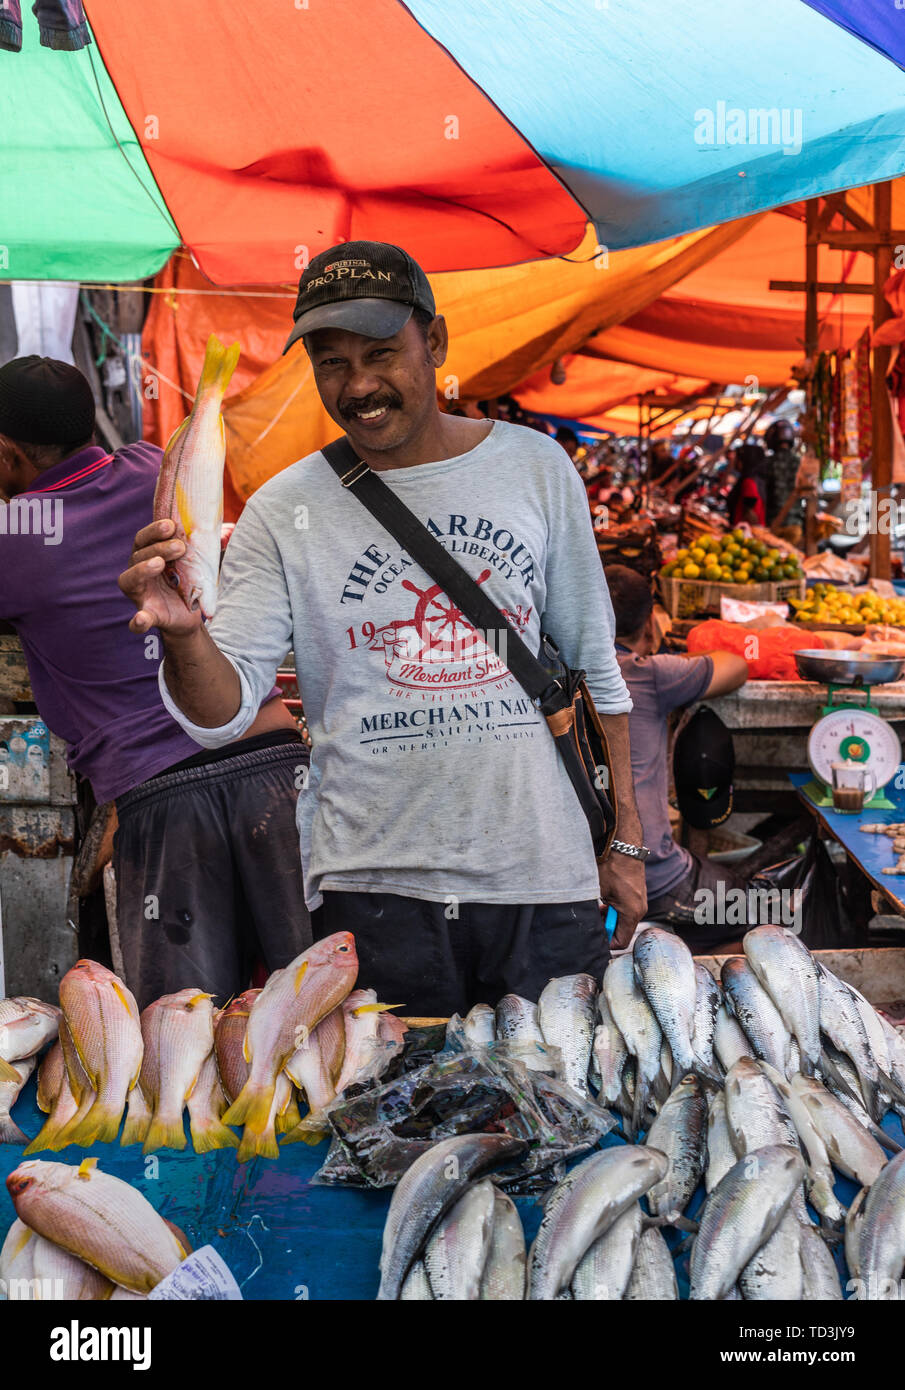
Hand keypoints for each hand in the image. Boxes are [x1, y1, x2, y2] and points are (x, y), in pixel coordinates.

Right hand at [118, 518, 202, 637]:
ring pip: (130, 580)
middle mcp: (137, 572)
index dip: (153, 530)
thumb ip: (197, 546)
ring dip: (143, 570)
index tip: (170, 525)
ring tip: (159, 563)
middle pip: (138, 555)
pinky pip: (138, 621)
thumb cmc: (188, 581)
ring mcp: (140, 595)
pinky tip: (140, 619)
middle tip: (179, 546)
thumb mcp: (193, 562)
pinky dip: (137, 621)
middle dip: (158, 548)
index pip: (143, 539)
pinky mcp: (148, 616)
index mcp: (146, 556)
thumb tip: (224, 530)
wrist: (189, 614)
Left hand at [598, 851, 646, 949]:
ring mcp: (640, 901)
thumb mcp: (597, 891)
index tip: (594, 934)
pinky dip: (614, 908)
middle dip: (606, 927)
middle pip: (622, 931)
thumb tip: (589, 924)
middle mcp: (640, 909)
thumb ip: (595, 912)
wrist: (623, 845)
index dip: (606, 942)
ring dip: (609, 917)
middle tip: (593, 917)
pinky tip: (605, 898)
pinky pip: (626, 909)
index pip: (621, 942)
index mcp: (632, 913)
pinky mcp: (638, 894)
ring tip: (598, 905)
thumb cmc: (611, 867)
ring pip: (623, 920)